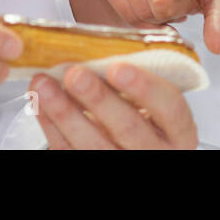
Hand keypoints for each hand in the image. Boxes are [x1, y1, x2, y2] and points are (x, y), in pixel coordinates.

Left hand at [29, 63, 198, 149]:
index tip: (118, 68)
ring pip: (93, 145)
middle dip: (98, 99)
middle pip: (128, 128)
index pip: (170, 108)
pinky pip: (69, 152)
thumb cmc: (145, 116)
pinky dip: (51, 126)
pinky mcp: (95, 171)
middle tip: (75, 74)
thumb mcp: (154, 98)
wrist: (133, 147)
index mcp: (178, 131)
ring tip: (44, 85)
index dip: (145, 87)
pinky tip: (41, 104)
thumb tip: (101, 48)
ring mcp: (126, 164)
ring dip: (64, 112)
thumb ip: (139, 79)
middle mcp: (156, 152)